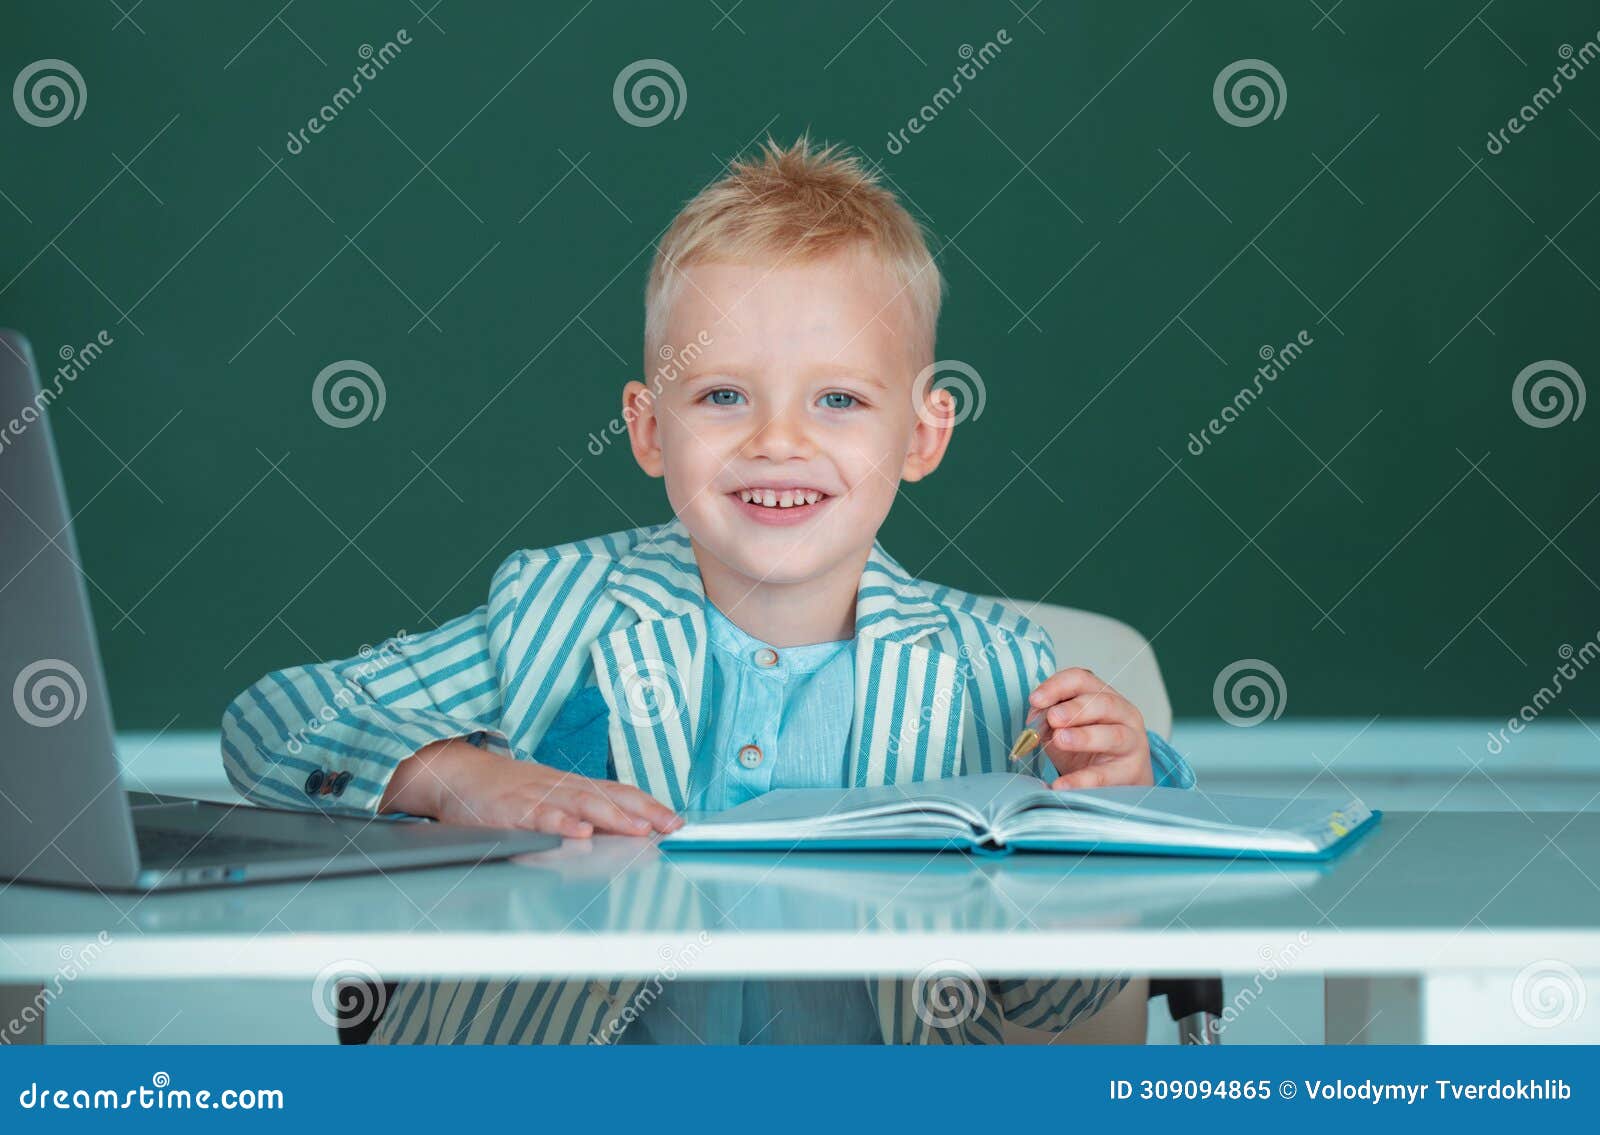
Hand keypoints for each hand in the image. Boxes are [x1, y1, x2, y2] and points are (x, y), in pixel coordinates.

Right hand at [379, 738, 682, 837]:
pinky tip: (578, 835)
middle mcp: (560, 788)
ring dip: (612, 817)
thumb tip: (623, 831)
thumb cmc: (506, 790)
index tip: (676, 822)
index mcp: (572, 787)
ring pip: (580, 805)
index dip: (649, 806)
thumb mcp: (549, 796)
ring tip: (637, 829)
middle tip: (667, 827)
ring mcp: (536, 798)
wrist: (456, 774)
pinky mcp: (511, 811)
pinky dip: (561, 826)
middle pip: (607, 797)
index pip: (619, 792)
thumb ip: (581, 812)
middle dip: (641, 812)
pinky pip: (539, 818)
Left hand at [1025, 668, 1153, 789]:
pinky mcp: (1131, 771)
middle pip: (1103, 703)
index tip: (1035, 700)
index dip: (1057, 686)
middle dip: (1075, 709)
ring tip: (1060, 740)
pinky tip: (1061, 785)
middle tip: (1052, 718)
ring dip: (1084, 736)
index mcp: (1104, 696)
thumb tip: (1034, 718)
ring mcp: (1131, 742)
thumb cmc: (1089, 749)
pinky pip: (1105, 775)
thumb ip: (1048, 720)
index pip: (1082, 680)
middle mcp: (1123, 714)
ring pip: (1112, 735)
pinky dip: (1082, 780)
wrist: (1118, 781)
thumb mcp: (1066, 729)